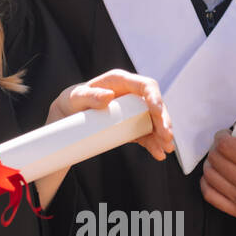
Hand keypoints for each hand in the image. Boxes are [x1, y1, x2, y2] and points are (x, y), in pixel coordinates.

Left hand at [48, 69, 173, 160]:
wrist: (68, 114)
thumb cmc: (73, 100)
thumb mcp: (76, 97)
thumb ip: (89, 95)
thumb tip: (108, 97)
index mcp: (122, 81)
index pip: (146, 86)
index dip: (155, 97)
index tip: (158, 111)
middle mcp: (132, 94)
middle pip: (155, 105)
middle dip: (163, 120)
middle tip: (167, 136)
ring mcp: (133, 110)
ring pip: (154, 121)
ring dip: (162, 134)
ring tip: (166, 148)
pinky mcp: (131, 124)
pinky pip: (146, 134)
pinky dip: (153, 143)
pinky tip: (158, 154)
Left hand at [201, 120, 235, 218]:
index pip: (224, 145)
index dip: (221, 136)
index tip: (226, 135)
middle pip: (215, 158)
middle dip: (216, 148)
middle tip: (223, 146)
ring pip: (209, 175)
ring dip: (211, 163)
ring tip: (220, 159)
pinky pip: (209, 194)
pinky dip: (208, 182)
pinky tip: (216, 175)